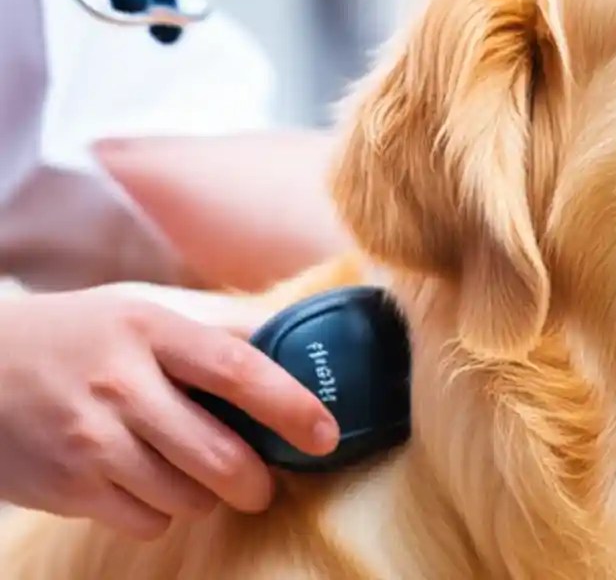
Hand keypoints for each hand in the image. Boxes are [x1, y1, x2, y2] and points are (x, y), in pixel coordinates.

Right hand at [0, 289, 339, 539]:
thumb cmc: (78, 340)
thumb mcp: (140, 315)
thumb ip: (214, 335)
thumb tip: (294, 344)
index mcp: (150, 330)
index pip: (237, 370)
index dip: (291, 406)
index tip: (325, 435)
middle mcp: (120, 383)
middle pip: (219, 455)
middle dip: (256, 482)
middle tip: (263, 484)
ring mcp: (90, 438)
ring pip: (187, 498)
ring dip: (205, 497)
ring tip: (190, 474)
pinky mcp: (67, 485)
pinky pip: (146, 522)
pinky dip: (159, 513)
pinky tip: (144, 484)